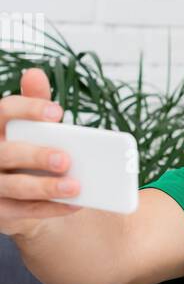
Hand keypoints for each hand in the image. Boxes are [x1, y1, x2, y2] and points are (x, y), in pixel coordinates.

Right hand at [0, 68, 80, 237]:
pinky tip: (76, 204)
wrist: (11, 192)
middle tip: (66, 159)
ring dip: (47, 187)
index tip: (59, 113)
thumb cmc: (23, 149)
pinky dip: (51, 208)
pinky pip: (24, 211)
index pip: (3, 112)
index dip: (28, 110)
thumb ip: (33, 102)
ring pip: (15, 186)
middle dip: (36, 156)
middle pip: (7, 153)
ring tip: (77, 186)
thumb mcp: (27, 125)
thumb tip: (35, 72)